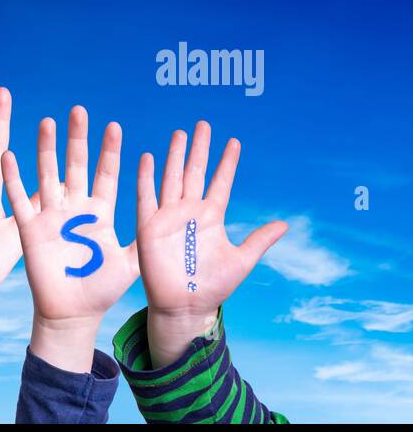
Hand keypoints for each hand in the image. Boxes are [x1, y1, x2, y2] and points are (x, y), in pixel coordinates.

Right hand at [0, 107, 137, 371]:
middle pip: (76, 166)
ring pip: (48, 175)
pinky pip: (20, 200)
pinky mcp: (30, 230)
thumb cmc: (102, 290)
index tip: (113, 126)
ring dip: (46, 149)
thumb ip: (146, 240)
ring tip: (47, 122)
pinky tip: (9, 155)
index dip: (109, 152)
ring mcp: (51, 217)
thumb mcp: (132, 263)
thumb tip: (175, 224)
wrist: (72, 313)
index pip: (105, 174)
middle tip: (79, 111)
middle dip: (78, 139)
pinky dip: (14, 179)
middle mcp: (75, 209)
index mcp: (100, 213)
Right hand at [136, 122, 287, 366]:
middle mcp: (190, 212)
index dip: (227, 163)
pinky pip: (146, 197)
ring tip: (179, 134)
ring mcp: (168, 217)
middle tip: (203, 125)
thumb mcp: (241, 261)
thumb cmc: (212, 287)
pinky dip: (146, 178)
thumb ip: (259, 240)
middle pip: (194, 172)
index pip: (221, 182)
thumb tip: (285, 224)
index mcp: (212, 217)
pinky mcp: (149, 227)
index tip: (234, 143)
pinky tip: (147, 158)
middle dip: (199, 149)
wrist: (184, 306)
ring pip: (171, 178)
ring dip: (174, 156)